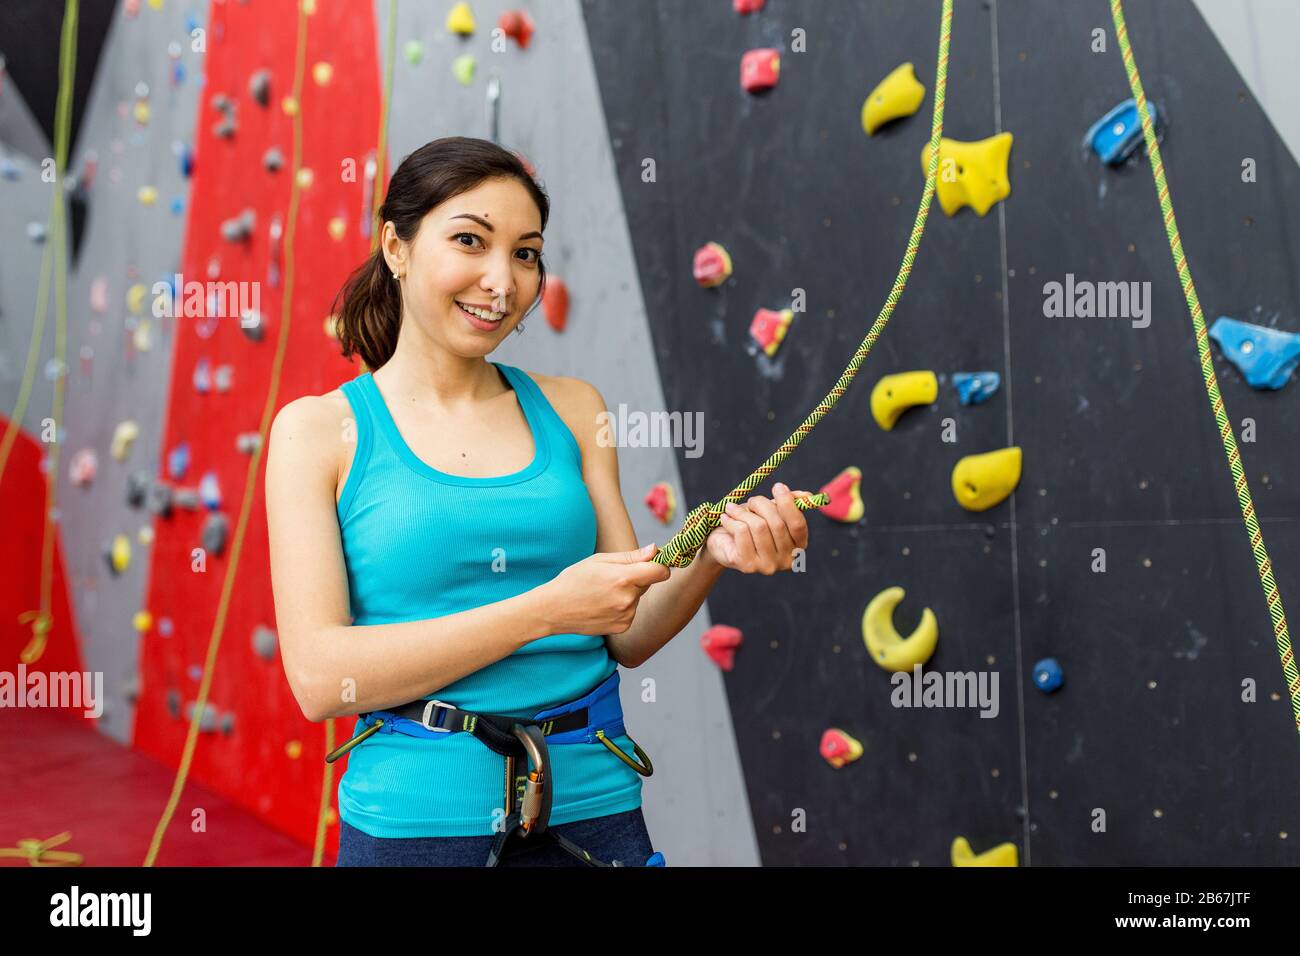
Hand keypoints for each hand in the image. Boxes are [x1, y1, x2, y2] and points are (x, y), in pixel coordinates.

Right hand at [540, 543, 670, 635]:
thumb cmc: (574, 579)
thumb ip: (631, 556)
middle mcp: (628, 599)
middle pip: (648, 583)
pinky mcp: (622, 627)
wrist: (554, 609)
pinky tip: (603, 605)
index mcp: (623, 578)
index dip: (659, 565)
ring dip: (628, 593)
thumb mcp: (600, 560)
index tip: (651, 563)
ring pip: (638, 598)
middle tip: (612, 577)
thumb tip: (655, 550)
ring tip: (603, 592)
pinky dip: (622, 607)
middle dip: (637, 578)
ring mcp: (626, 615)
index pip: (661, 572)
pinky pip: (631, 611)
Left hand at [705, 482, 810, 573]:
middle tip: (751, 500)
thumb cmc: (750, 525)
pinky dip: (731, 521)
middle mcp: (786, 560)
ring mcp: (768, 566)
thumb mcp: (770, 512)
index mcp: (797, 546)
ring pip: (759, 527)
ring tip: (732, 508)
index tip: (778, 486)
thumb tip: (806, 495)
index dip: (788, 504)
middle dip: (761, 505)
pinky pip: (742, 533)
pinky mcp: (748, 566)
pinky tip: (726, 518)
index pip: (798, 525)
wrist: (722, 543)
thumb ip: (788, 503)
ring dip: (742, 512)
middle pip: (777, 524)